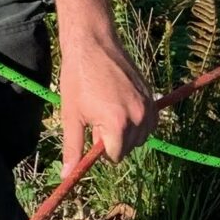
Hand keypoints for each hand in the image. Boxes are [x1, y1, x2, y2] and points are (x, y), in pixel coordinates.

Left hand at [57, 27, 156, 167]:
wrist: (93, 44)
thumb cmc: (77, 78)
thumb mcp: (71, 115)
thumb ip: (73, 148)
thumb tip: (68, 175)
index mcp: (117, 124)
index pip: (115, 156)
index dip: (101, 151)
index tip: (92, 133)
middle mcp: (137, 117)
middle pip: (128, 148)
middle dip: (113, 142)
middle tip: (98, 119)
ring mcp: (147, 106)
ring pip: (140, 137)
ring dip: (126, 133)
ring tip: (109, 112)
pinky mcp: (151, 97)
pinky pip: (150, 123)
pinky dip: (138, 123)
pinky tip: (122, 108)